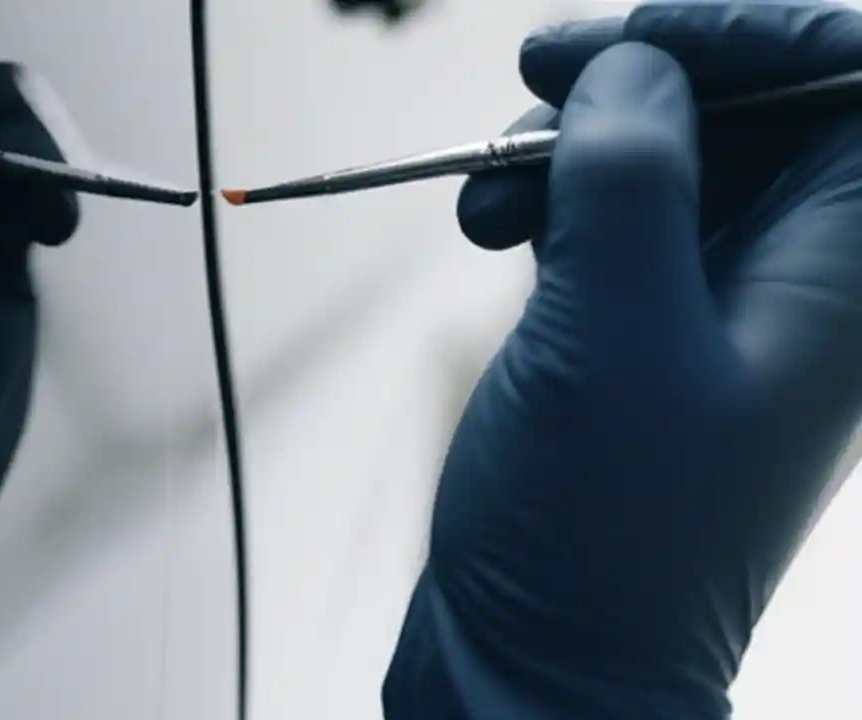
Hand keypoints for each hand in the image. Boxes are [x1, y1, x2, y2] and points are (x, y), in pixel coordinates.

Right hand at [386, 3, 861, 717]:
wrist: (542, 667)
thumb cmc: (601, 531)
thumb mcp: (615, 333)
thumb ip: (634, 174)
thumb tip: (634, 70)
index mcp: (846, 277)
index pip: (851, 83)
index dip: (745, 37)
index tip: (630, 45)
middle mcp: (799, 283)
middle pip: (748, 110)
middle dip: (636, 85)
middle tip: (530, 76)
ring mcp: (717, 309)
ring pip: (663, 163)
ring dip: (568, 150)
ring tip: (480, 191)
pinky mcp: (640, 335)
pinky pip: (610, 225)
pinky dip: (546, 207)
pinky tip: (486, 228)